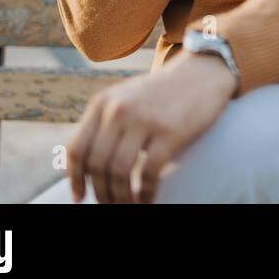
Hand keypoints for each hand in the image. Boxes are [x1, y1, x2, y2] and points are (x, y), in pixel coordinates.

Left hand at [66, 52, 236, 203]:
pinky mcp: (170, 132)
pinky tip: (146, 201)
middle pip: (97, 165)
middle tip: (108, 205)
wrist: (202, 72)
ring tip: (127, 206)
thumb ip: (105, 123)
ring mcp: (144, 120)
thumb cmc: (162, 93)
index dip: (76, 178)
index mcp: (103, 102)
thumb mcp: (126, 98)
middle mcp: (118, 110)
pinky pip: (148, 173)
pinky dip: (144, 194)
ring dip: (120, 197)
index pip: (77, 149)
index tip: (79, 197)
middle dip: (101, 193)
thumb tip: (87, 167)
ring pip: (119, 172)